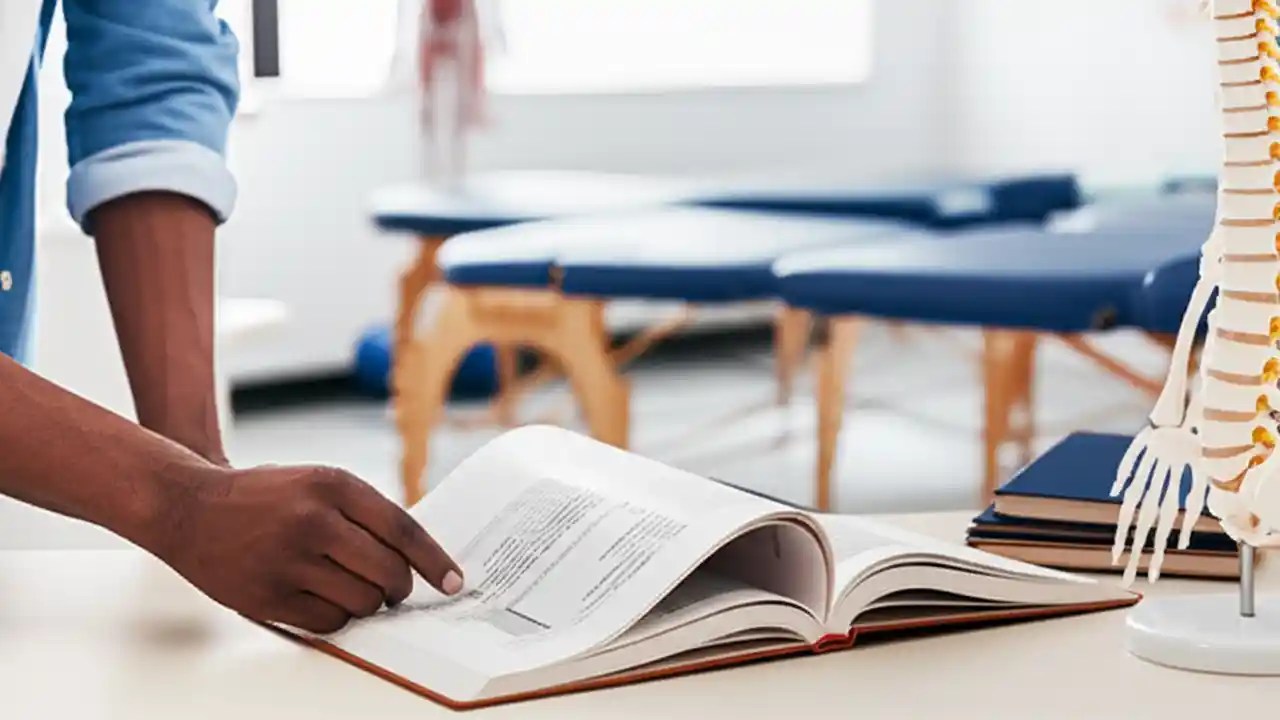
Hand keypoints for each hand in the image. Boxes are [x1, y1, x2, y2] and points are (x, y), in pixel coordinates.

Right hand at [155, 465, 462, 633]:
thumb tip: (418, 555)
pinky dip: (337, 617)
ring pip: (363, 601)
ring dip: (368, 603)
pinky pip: (330, 621)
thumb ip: (364, 512)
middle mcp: (313, 520)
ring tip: (352, 588)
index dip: (434, 560)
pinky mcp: (268, 595)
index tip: (454, 580)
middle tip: (396, 590)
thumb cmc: (265, 497)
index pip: (403, 529)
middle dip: (400, 588)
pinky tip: (324, 598)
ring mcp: (288, 559)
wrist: (189, 507)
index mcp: (333, 485)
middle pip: (389, 572)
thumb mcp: (318, 483)